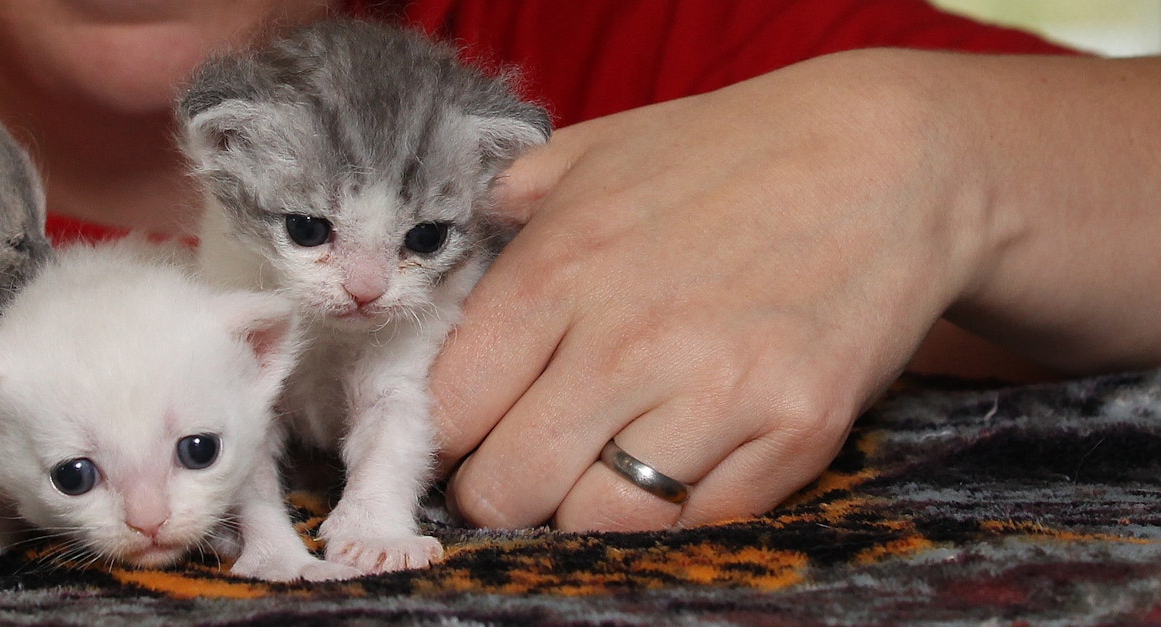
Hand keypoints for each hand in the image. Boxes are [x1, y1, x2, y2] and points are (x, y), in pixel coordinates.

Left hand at [431, 50, 1002, 531]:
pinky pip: (697, 526)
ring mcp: (718, 394)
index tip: (461, 433)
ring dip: (580, 512)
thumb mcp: (588, 155)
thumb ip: (497, 215)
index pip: (448, 410)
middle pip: (506, 488)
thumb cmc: (725, 155)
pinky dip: (671, 516)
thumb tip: (427, 279)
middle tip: (521, 465)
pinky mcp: (797, 434)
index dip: (441, 435)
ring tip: (593, 471)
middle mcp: (627, 341)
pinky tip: (671, 468)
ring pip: (594, 525)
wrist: (894, 159)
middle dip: (499, 490)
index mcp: (556, 270)